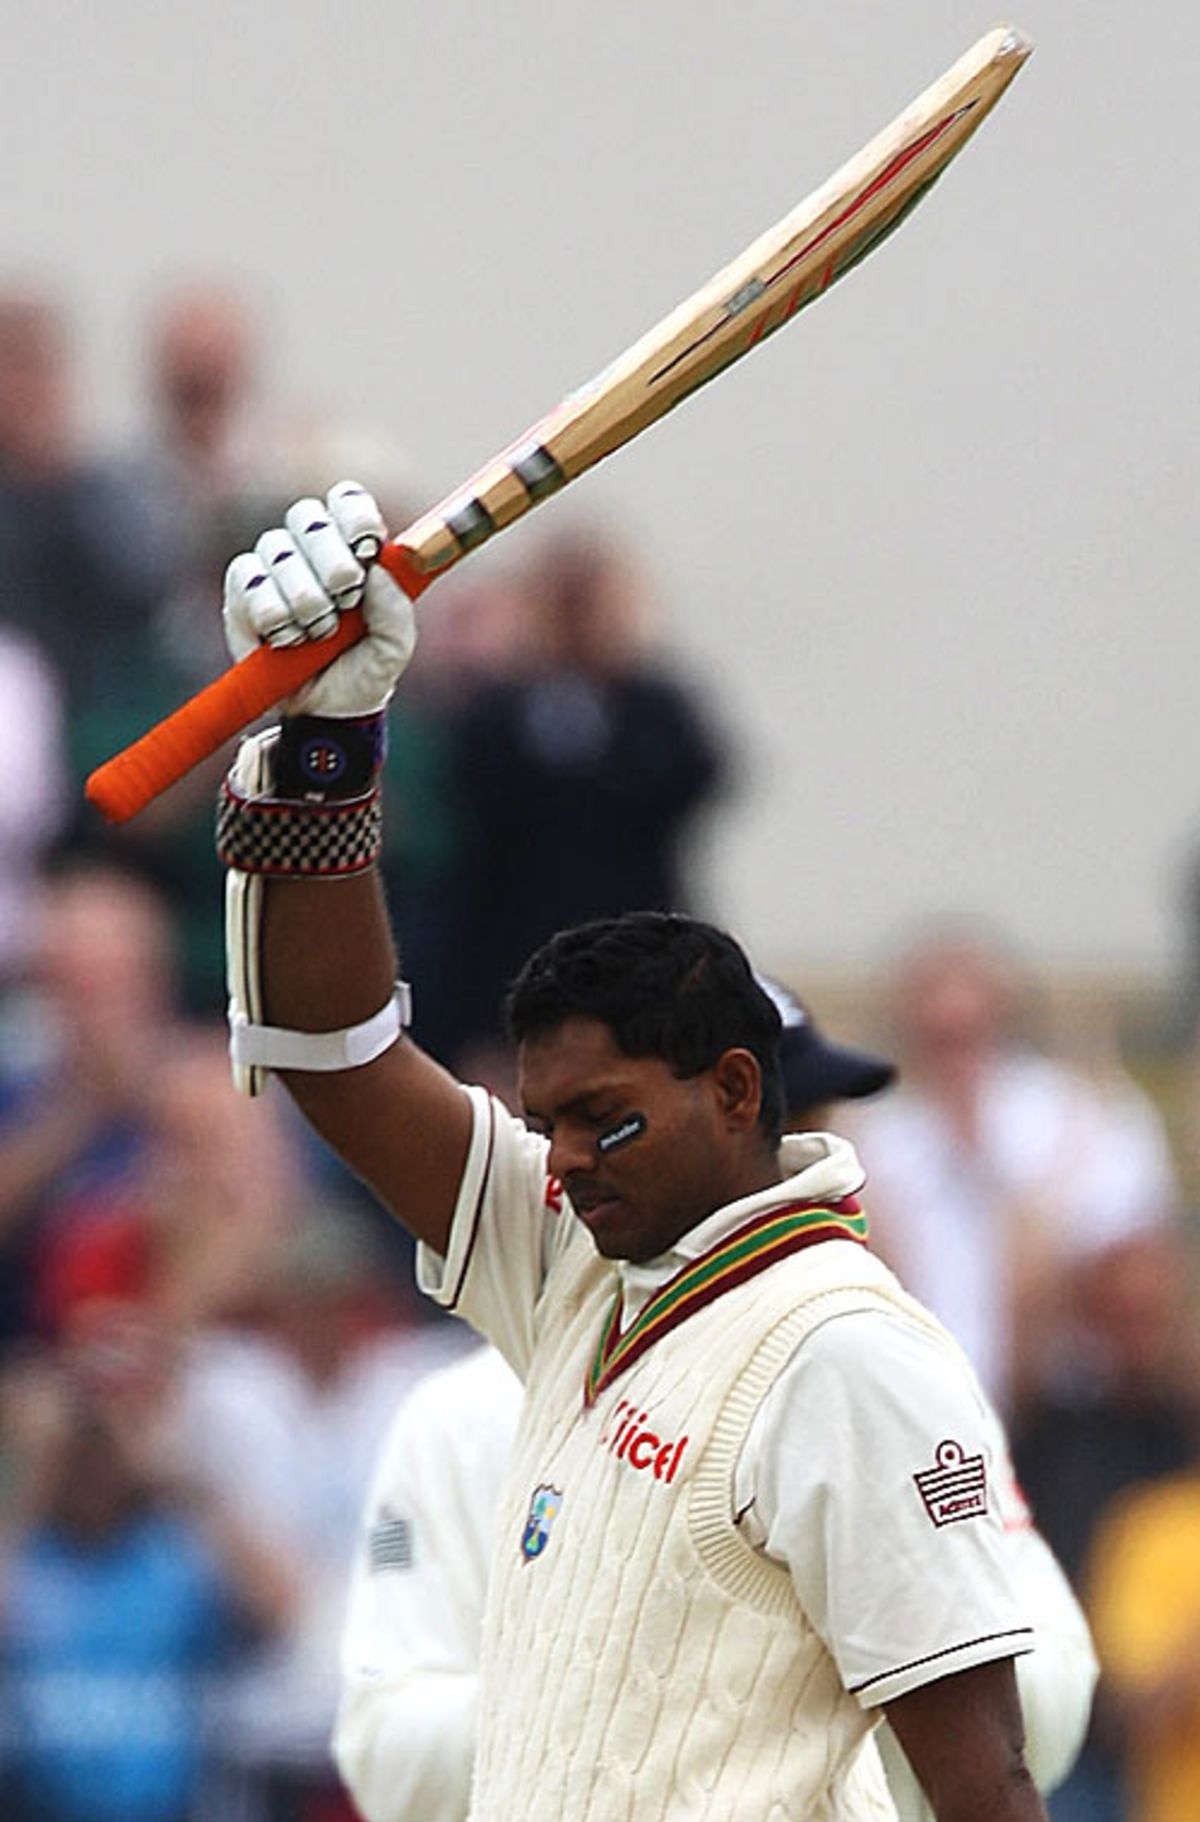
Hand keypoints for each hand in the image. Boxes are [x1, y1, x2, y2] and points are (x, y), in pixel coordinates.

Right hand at [223, 481, 416, 716]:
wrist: (329, 713)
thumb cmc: (365, 670)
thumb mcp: (394, 647)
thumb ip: (396, 610)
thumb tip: (379, 571)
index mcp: (353, 548)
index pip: (346, 501)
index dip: (354, 515)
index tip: (367, 547)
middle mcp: (310, 550)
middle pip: (307, 516)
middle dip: (331, 558)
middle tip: (346, 597)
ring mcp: (273, 569)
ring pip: (277, 549)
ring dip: (305, 596)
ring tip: (320, 632)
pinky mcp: (240, 595)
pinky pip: (248, 580)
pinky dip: (273, 612)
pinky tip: (289, 639)